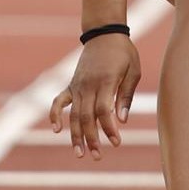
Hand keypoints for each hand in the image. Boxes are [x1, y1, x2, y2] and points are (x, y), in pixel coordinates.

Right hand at [48, 35, 140, 159]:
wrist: (105, 33)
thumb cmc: (124, 53)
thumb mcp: (134, 71)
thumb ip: (126, 96)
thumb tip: (122, 120)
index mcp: (106, 81)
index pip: (104, 111)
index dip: (109, 129)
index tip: (116, 143)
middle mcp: (88, 85)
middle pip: (87, 117)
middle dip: (92, 139)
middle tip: (98, 156)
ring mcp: (77, 85)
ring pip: (73, 114)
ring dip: (75, 135)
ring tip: (80, 154)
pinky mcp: (71, 84)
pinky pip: (59, 101)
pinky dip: (55, 115)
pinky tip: (56, 130)